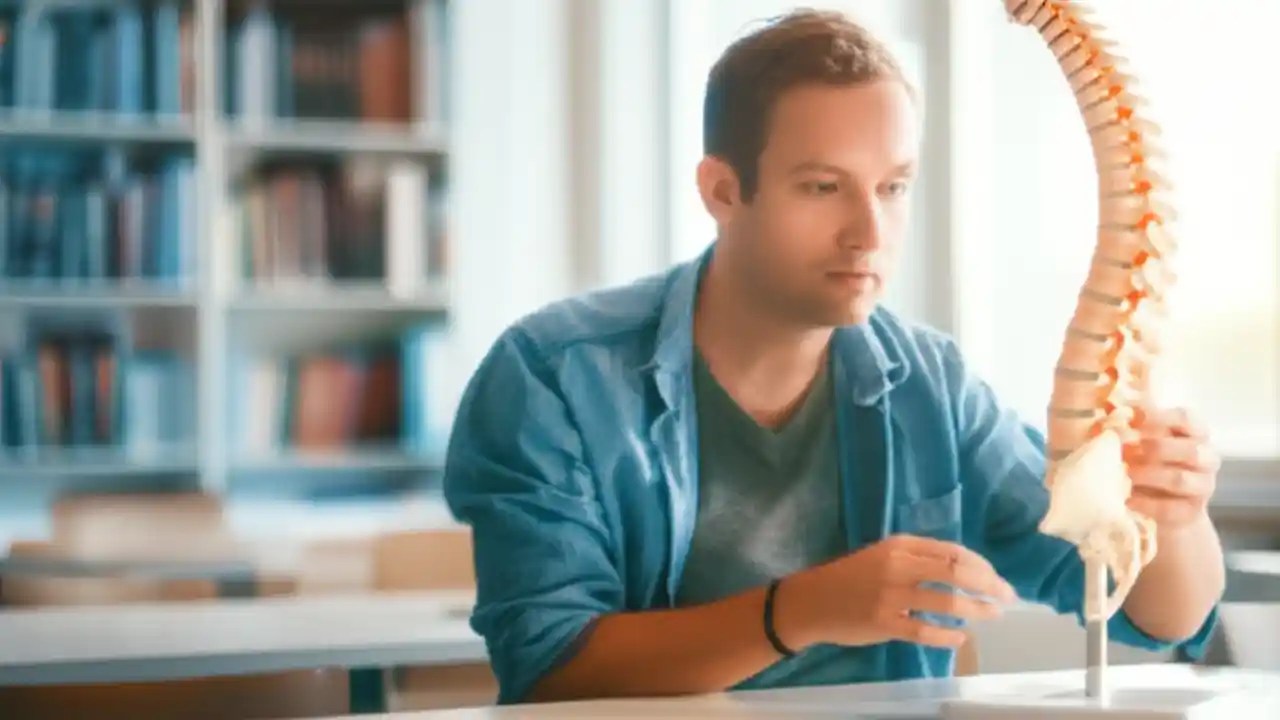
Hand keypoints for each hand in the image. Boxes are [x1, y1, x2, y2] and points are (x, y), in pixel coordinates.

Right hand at [775, 534, 1018, 651]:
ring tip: (991, 616)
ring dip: (976, 610)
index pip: (953, 552)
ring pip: (947, 602)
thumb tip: (964, 570)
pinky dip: (947, 636)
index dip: (982, 566)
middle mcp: (899, 566)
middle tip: (1007, 597)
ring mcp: (891, 595)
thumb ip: (918, 558)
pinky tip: (960, 638)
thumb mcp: (883, 555)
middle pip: (957, 572)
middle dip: (989, 586)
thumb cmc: (851, 577)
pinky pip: (925, 631)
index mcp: (900, 545)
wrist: (812, 601)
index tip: (997, 579)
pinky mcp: (884, 623)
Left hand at [1123, 407, 1219, 530]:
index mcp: (1196, 432)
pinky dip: (1147, 504)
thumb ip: (1132, 423)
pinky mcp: (1193, 512)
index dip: (1159, 417)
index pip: (1186, 418)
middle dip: (1154, 449)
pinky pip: (1171, 508)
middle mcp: (1207, 458)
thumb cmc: (1149, 461)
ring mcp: (1204, 486)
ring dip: (1147, 475)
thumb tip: (1109, 408)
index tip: (1132, 418)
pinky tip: (1127, 499)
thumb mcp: (1143, 438)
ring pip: (1179, 479)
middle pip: (1189, 450)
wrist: (1161, 505)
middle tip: (1124, 450)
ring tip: (1123, 474)